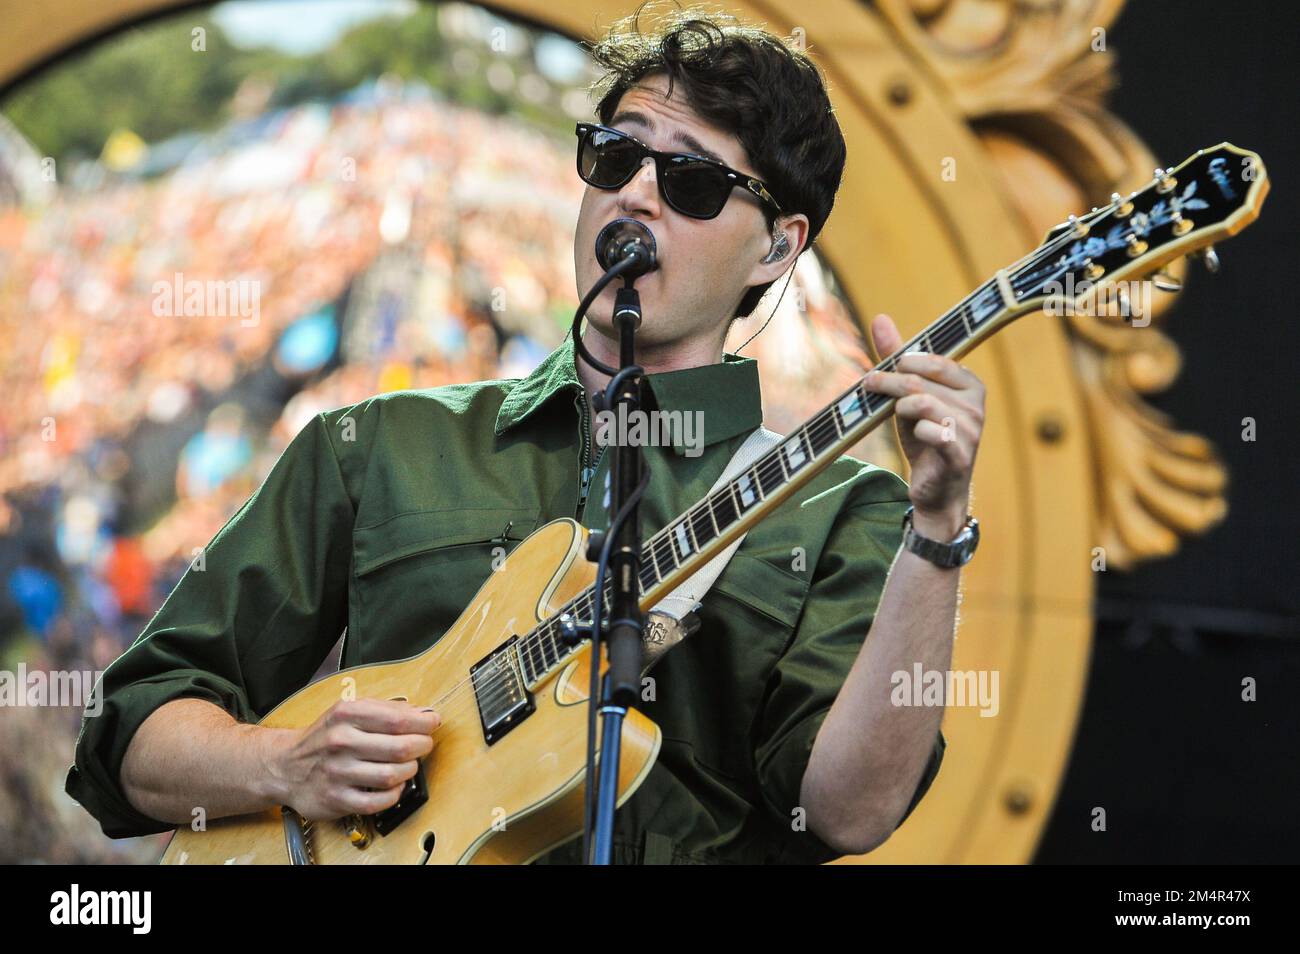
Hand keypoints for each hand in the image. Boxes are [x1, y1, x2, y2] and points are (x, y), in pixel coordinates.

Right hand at [266, 698, 439, 820]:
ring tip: (409, 765)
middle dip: (422, 746)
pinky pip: (379, 801)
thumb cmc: (323, 738)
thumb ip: (385, 709)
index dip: (424, 723)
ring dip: (410, 770)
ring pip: (393, 775)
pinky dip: (394, 794)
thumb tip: (422, 712)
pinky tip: (394, 786)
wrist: (284, 765)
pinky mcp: (336, 799)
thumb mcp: (348, 711)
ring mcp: (338, 772)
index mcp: (346, 715)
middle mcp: (341, 742)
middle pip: (401, 747)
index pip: (398, 719)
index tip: (433, 723)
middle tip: (424, 745)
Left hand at [861, 313, 985, 537]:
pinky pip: (931, 430)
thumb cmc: (924, 437)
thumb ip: (897, 358)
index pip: (933, 359)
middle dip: (888, 382)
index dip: (902, 362)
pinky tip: (916, 437)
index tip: (881, 372)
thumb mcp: (908, 396)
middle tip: (869, 385)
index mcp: (970, 384)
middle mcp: (976, 404)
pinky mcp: (960, 454)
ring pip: (921, 402)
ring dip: (898, 407)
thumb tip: (880, 319)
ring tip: (894, 414)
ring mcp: (971, 430)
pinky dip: (915, 431)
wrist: (937, 489)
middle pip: (920, 380)